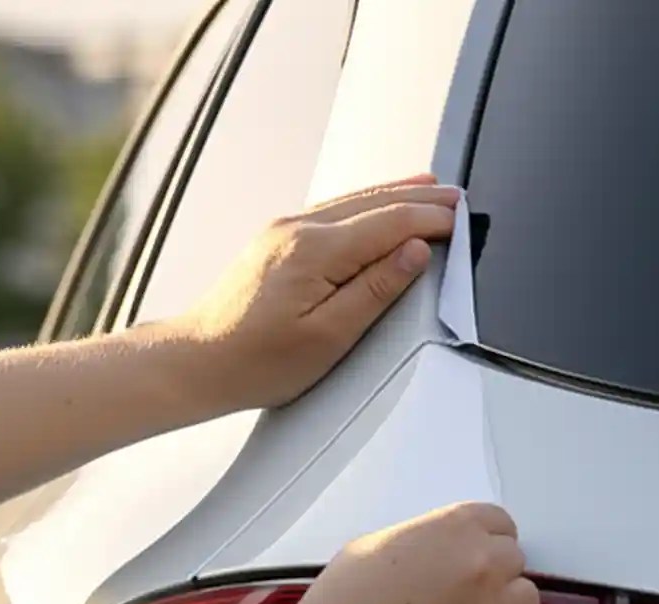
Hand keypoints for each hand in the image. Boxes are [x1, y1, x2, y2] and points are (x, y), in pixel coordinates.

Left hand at [170, 173, 458, 409]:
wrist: (198, 360)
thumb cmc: (256, 360)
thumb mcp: (329, 336)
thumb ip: (376, 289)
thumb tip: (414, 254)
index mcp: (314, 251)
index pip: (390, 222)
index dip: (430, 220)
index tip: (460, 221)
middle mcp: (298, 229)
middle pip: (375, 201)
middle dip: (421, 197)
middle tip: (457, 198)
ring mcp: (285, 230)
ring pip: (355, 200)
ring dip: (397, 193)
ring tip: (431, 188)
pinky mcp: (280, 239)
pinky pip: (336, 209)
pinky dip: (369, 203)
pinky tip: (381, 203)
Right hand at [175, 503, 646, 603]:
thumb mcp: (379, 544)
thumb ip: (429, 535)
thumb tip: (452, 543)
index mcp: (457, 524)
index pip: (501, 523)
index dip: (480, 547)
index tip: (462, 563)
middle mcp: (486, 561)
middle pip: (514, 561)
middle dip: (486, 579)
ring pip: (527, 599)